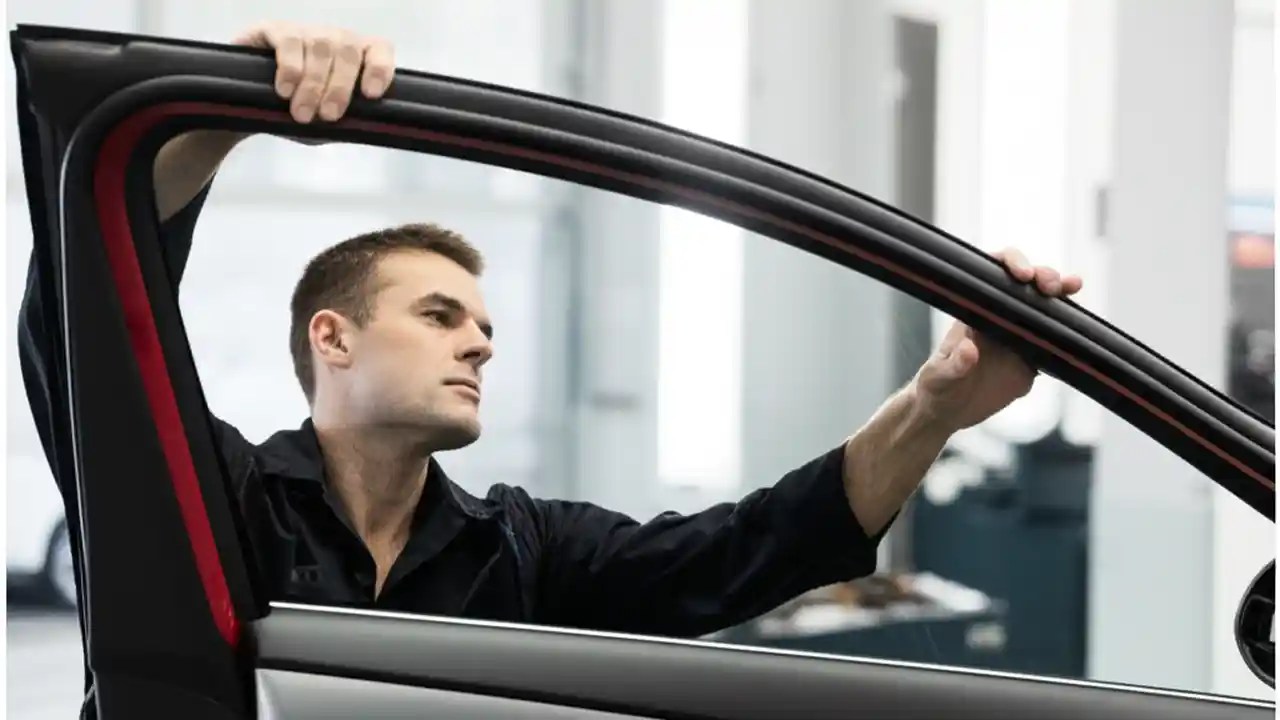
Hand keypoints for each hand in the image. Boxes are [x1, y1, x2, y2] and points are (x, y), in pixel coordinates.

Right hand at [232, 22, 395, 123]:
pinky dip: (290, 68)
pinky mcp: (275, 30)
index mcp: (355, 58)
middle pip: (348, 51)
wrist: (248, 105)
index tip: (370, 94)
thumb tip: (362, 128)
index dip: (379, 69)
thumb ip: (346, 122)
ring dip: (313, 84)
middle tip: (327, 116)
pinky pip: (289, 42)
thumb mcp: (326, 123)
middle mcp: (334, 38)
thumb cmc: (298, 113)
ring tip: (301, 113)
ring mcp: (306, 31)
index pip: (379, 49)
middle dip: (339, 87)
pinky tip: (284, 90)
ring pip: (320, 47)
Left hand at [910, 248, 1082, 432]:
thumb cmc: (936, 388)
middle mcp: (999, 319)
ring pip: (1045, 308)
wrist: (948, 412)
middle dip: (1043, 276)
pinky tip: (1083, 329)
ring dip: (1062, 295)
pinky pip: (1055, 342)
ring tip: (1074, 286)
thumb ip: (953, 365)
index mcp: (975, 313)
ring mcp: (1018, 337)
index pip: (992, 273)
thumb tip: (969, 350)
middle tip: (1051, 287)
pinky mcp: (1032, 360)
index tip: (1023, 275)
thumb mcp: (939, 378)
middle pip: (1026, 285)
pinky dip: (1070, 334)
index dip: (1011, 264)